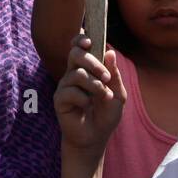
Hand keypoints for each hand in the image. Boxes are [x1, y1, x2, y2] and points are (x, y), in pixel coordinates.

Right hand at [54, 35, 125, 156]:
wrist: (96, 137)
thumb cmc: (106, 114)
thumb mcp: (117, 93)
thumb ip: (114, 74)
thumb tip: (110, 52)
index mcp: (86, 68)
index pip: (78, 47)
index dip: (80, 40)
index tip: (89, 41)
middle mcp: (73, 73)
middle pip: (75, 54)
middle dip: (93, 62)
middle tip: (105, 77)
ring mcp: (65, 86)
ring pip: (77, 74)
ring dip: (94, 85)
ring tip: (104, 96)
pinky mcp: (59, 100)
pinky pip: (70, 91)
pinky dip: (84, 98)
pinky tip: (87, 106)